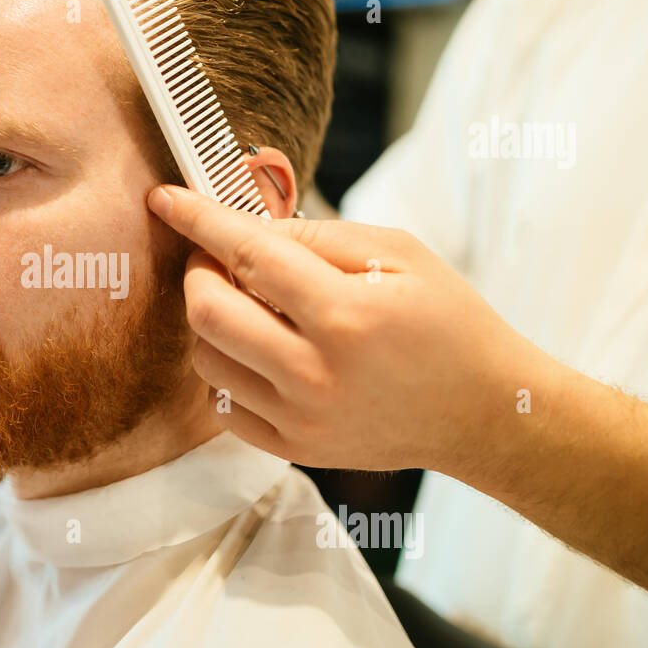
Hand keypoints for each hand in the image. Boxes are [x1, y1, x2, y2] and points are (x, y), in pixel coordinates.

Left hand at [147, 184, 558, 474]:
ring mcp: (300, 419)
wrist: (483, 414)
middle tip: (221, 257)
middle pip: (207, 313)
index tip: (164, 198)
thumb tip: (246, 226)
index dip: (198, 220)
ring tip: (250, 306)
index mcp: (346, 316)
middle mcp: (315, 374)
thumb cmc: (448, 323)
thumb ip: (317, 238)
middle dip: (200, 271)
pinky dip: (226, 369)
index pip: (248, 255)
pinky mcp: (294, 449)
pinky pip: (222, 404)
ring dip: (211, 321)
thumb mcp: (401, 255)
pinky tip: (259, 350)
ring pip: (206, 359)